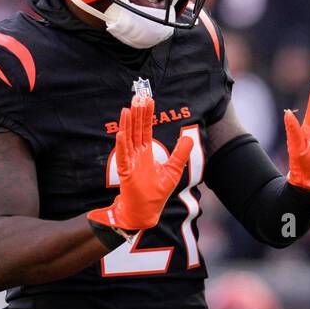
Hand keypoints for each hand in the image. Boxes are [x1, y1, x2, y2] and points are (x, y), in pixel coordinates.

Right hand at [89, 95, 192, 235]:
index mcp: (146, 153)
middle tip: (138, 97)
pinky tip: (122, 133)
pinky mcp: (125, 173)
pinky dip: (122, 145)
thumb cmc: (157, 193)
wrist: (147, 211)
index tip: (148, 100)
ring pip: (127, 139)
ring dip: (127, 125)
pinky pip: (122, 156)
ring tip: (128, 109)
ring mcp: (129, 162)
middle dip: (137, 114)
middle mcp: (136, 155)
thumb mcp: (173, 170)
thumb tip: (187, 137)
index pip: (146, 129)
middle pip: (136, 130)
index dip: (147, 115)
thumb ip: (180, 154)